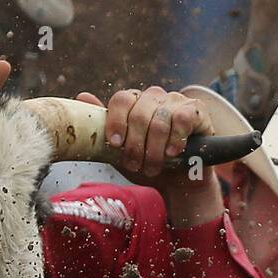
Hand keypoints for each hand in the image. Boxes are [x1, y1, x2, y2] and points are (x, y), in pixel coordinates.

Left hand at [75, 86, 221, 226]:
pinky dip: (175, 140)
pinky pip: (182, 120)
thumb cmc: (145, 162)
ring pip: (159, 121)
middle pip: (139, 113)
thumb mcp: (119, 149)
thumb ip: (102, 126)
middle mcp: (154, 97)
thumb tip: (82, 96)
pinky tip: (173, 153)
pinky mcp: (196, 111)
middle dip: (135, 146)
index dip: (116, 122)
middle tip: (136, 165)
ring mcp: (176, 101)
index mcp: (133, 101)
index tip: (115, 144)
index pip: (121, 99)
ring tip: (153, 167)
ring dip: (154, 150)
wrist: (176, 181)